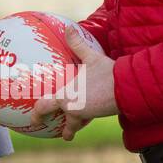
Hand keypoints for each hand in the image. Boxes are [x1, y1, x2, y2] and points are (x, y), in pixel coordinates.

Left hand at [30, 25, 116, 139]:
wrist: (129, 87)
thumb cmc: (107, 73)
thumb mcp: (91, 56)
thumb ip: (77, 43)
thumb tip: (68, 27)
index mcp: (66, 97)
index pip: (46, 107)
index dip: (38, 114)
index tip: (33, 119)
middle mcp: (76, 109)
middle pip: (67, 124)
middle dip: (63, 130)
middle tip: (59, 134)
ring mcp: (90, 115)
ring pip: (81, 123)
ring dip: (76, 127)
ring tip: (73, 132)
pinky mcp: (103, 115)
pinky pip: (93, 117)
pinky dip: (90, 118)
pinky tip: (93, 114)